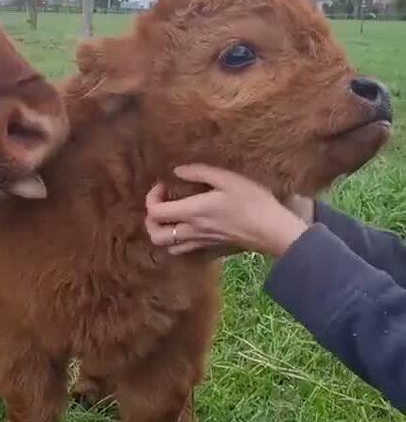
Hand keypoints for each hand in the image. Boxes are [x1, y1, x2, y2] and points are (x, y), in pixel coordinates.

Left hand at [145, 164, 308, 257]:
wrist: (271, 230)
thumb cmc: (252, 201)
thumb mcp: (227, 178)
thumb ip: (199, 173)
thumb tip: (176, 171)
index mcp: (193, 212)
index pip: (155, 212)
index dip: (152, 198)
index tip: (164, 185)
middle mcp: (191, 230)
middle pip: (155, 235)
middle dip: (150, 219)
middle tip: (162, 202)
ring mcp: (200, 242)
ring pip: (166, 246)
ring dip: (162, 231)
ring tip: (171, 215)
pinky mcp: (209, 248)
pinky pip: (182, 250)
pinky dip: (176, 240)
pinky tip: (186, 227)